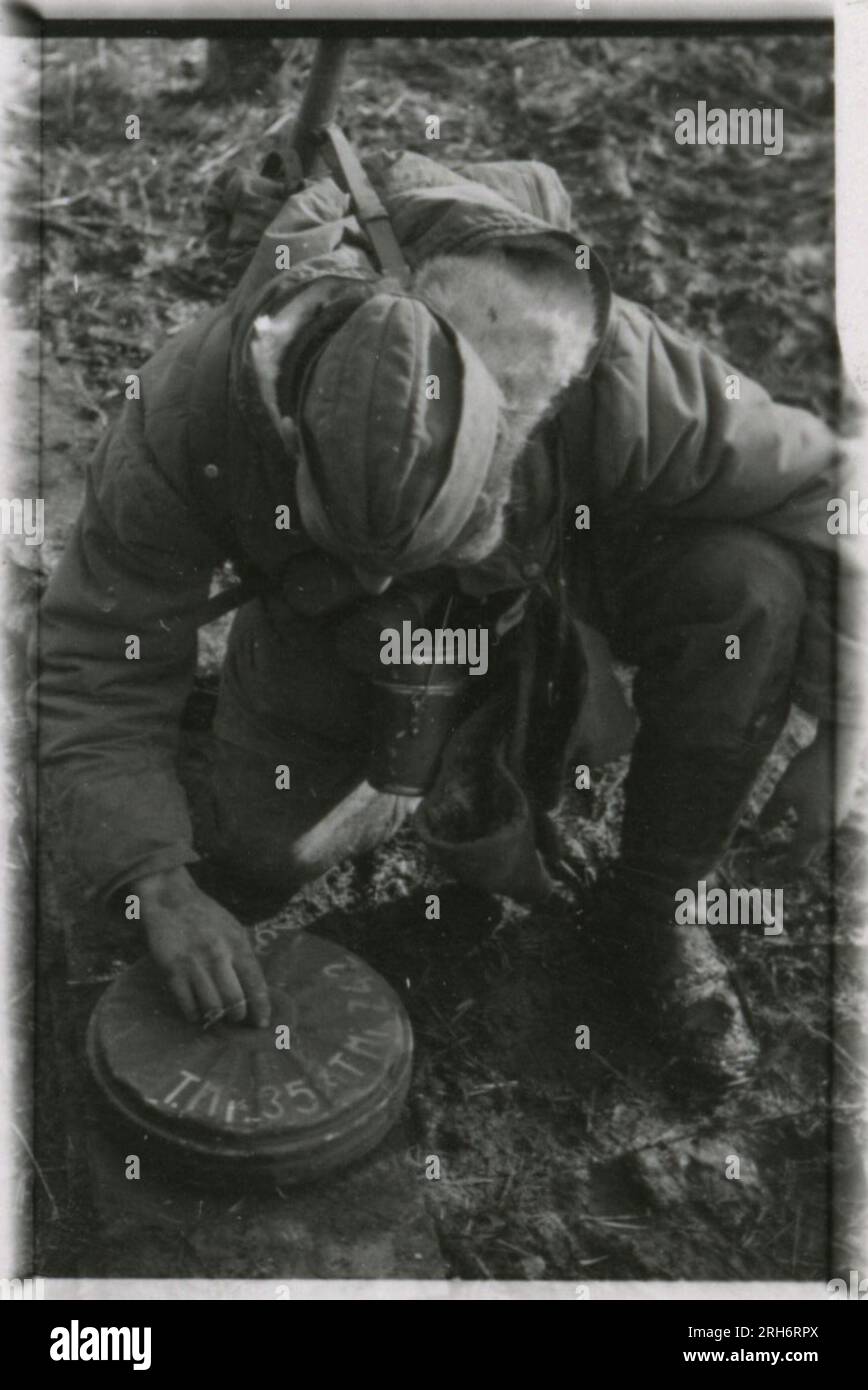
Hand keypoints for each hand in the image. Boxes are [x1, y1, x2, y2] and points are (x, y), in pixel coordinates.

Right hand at [133, 866, 270, 1027]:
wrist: (171, 900)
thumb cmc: (207, 916)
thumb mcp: (233, 929)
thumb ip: (243, 956)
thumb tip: (256, 989)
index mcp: (237, 944)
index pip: (255, 983)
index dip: (261, 1007)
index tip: (262, 1022)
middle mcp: (218, 955)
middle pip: (235, 1000)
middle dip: (238, 1015)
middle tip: (237, 1018)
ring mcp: (194, 964)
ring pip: (212, 1006)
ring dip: (217, 1017)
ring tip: (217, 1016)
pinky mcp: (172, 970)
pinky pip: (187, 1004)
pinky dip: (194, 1015)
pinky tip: (197, 1013)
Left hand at [758, 721, 865, 869]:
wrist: (839, 749)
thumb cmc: (808, 770)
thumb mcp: (784, 790)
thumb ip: (772, 812)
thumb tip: (761, 830)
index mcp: (812, 830)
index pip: (797, 859)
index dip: (783, 868)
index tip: (770, 873)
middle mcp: (827, 830)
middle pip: (811, 855)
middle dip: (795, 861)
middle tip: (779, 865)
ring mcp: (838, 819)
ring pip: (821, 843)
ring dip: (806, 848)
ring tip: (792, 849)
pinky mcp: (843, 808)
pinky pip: (827, 830)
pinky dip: (815, 835)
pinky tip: (808, 827)